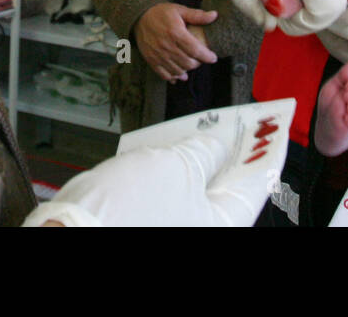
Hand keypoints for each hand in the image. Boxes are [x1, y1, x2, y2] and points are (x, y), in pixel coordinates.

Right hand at [21, 133, 266, 225]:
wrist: (73, 228)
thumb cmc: (127, 211)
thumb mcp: (178, 166)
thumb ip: (206, 150)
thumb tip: (221, 140)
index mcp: (223, 223)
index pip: (257, 181)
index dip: (266, 147)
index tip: (274, 124)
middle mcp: (206, 227)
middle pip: (231, 184)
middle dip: (236, 149)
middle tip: (244, 120)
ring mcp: (181, 225)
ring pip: (203, 187)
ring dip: (206, 155)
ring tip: (212, 127)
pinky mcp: (158, 221)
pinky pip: (179, 191)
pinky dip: (181, 168)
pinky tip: (180, 146)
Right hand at [135, 4, 217, 81]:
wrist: (139, 16)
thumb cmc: (161, 13)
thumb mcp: (180, 10)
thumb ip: (197, 15)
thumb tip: (214, 15)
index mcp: (175, 33)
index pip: (195, 50)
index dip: (207, 56)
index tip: (213, 58)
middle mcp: (167, 46)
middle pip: (188, 63)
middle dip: (198, 63)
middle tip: (201, 59)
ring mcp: (158, 55)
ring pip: (178, 71)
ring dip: (187, 70)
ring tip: (191, 65)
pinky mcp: (151, 60)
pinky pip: (164, 75)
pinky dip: (174, 77)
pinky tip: (180, 75)